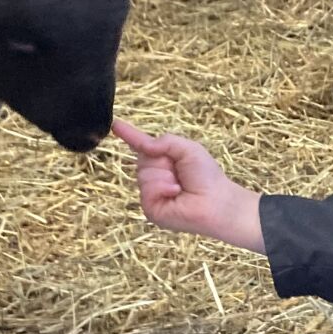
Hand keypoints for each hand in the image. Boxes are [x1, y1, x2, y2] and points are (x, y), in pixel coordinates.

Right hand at [112, 119, 264, 251]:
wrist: (217, 202)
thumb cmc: (207, 176)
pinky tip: (176, 193)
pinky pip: (147, 190)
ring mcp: (150, 194)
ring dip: (164, 176)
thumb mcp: (188, 149)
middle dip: (162, 161)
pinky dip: (162, 188)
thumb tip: (145, 144)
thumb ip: (166, 141)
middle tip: (180, 172)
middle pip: (142, 159)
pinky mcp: (150, 209)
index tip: (116, 124)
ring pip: (144, 174)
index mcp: (162, 161)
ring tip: (180, 186)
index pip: (142, 146)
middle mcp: (153, 177)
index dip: (129, 135)